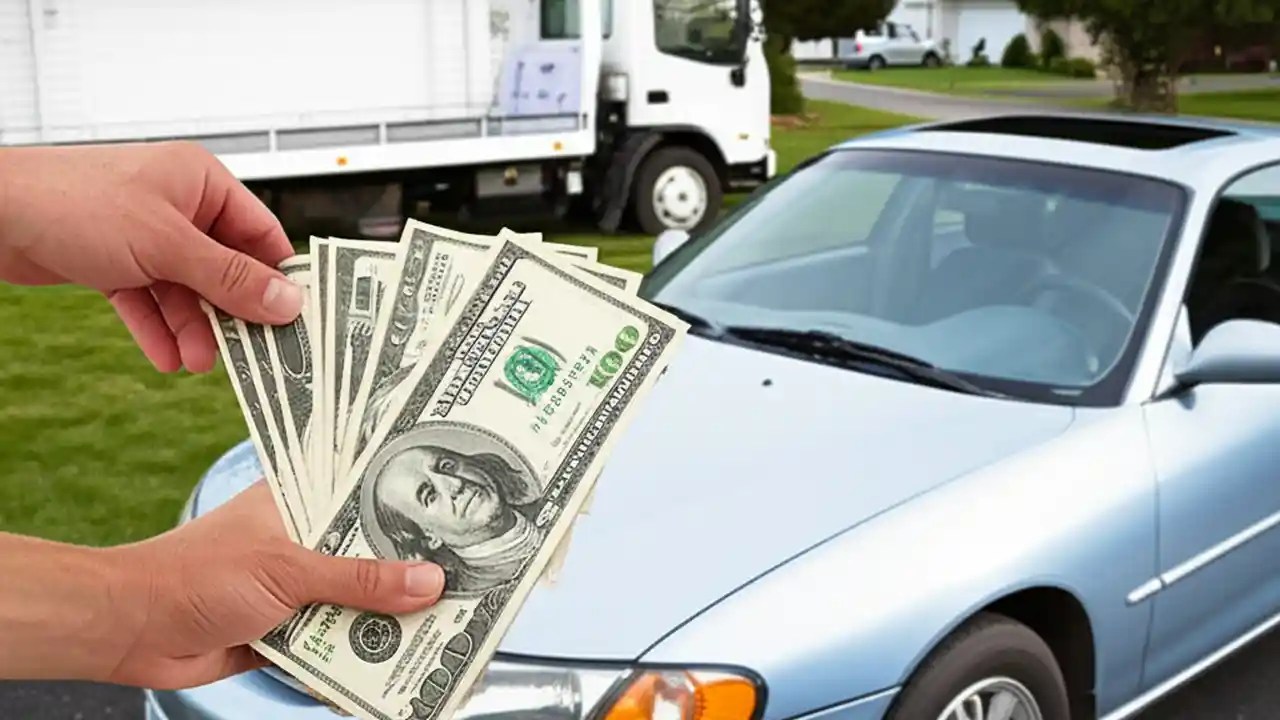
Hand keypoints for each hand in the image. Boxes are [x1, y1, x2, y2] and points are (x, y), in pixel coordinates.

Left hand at [0, 142, 301, 372]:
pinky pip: (149, 299)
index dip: (278, 277)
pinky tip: (165, 357)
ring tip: (196, 362)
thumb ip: (230, 278)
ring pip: (187, 289)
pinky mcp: (116, 259)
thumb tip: (287, 302)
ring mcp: (146, 233)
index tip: (295, 320)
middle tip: (251, 354)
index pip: (260, 233)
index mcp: (202, 182)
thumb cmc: (76, 204)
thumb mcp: (167, 246)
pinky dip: (158, 327)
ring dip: (194, 328)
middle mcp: (179, 205)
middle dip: (232, 313)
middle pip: (225, 267)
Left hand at [103, 481, 445, 689]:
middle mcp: (306, 538)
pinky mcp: (292, 628)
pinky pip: (338, 639)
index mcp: (304, 500)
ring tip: (453, 622)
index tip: (467, 503)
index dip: (416, 497)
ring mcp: (300, 584)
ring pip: (361, 598)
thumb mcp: (288, 569)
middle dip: (416, 567)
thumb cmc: (197, 576)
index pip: (370, 489)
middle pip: (376, 551)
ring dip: (392, 616)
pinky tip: (402, 661)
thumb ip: (360, 579)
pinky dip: (362, 652)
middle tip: (475, 574)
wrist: (132, 631)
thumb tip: (429, 583)